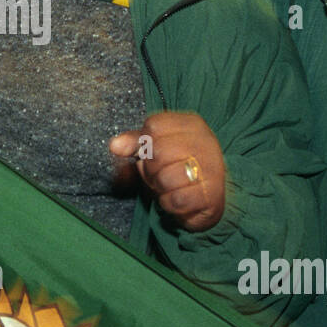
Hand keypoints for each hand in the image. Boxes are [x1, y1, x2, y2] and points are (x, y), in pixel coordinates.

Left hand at [110, 111, 225, 231]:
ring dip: (160, 188)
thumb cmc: (176, 166)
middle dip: (151, 169)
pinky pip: (176, 199)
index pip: (154, 126)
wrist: (207, 196)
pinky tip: (177, 198)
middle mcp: (205, 141)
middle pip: (158, 152)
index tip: (153, 154)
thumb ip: (134, 142)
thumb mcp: (155, 148)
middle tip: (160, 174)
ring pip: (166, 178)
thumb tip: (114, 146)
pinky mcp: (212, 195)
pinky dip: (169, 203)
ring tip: (169, 186)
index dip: (145, 145)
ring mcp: (212, 168)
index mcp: (191, 123)